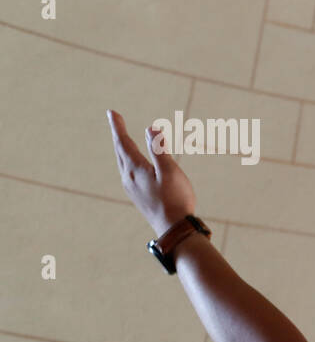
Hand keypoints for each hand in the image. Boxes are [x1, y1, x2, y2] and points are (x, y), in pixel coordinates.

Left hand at [108, 109, 196, 236]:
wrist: (173, 229)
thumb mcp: (170, 171)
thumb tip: (150, 128)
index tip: (112, 112)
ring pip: (122, 162)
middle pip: (120, 151)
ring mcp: (131, 188)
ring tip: (122, 139)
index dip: (118, 126)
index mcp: (135, 169)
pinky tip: (132, 165)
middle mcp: (129, 177)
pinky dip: (127, 161)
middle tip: (115, 120)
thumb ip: (159, 149)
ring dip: (121, 148)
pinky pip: (127, 172)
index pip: (123, 142)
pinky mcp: (137, 196)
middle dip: (118, 134)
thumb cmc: (175, 199)